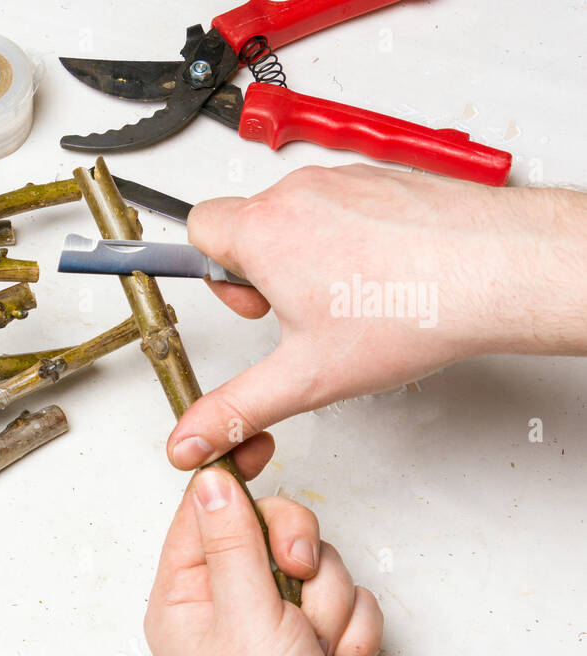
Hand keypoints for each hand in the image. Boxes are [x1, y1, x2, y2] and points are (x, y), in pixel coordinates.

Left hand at [145, 446, 392, 655]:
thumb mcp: (240, 613)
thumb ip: (232, 539)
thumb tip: (210, 479)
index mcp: (184, 598)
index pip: (202, 514)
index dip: (231, 478)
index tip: (257, 442)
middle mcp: (227, 605)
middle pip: (269, 528)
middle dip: (296, 549)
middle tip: (296, 571)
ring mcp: (276, 622)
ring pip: (319, 563)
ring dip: (327, 602)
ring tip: (312, 646)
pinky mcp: (320, 639)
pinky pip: (349, 599)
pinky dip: (351, 630)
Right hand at [167, 164, 586, 469]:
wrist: (501, 271)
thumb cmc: (414, 307)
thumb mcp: (305, 377)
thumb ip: (235, 409)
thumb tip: (192, 435)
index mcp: (265, 232)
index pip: (197, 228)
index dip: (211, 273)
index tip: (235, 301)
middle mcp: (300, 193)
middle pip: (246, 225)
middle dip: (260, 273)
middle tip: (296, 315)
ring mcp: (346, 181)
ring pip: (297, 217)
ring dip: (306, 256)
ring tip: (346, 302)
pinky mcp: (385, 182)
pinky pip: (343, 208)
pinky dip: (350, 241)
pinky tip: (380, 281)